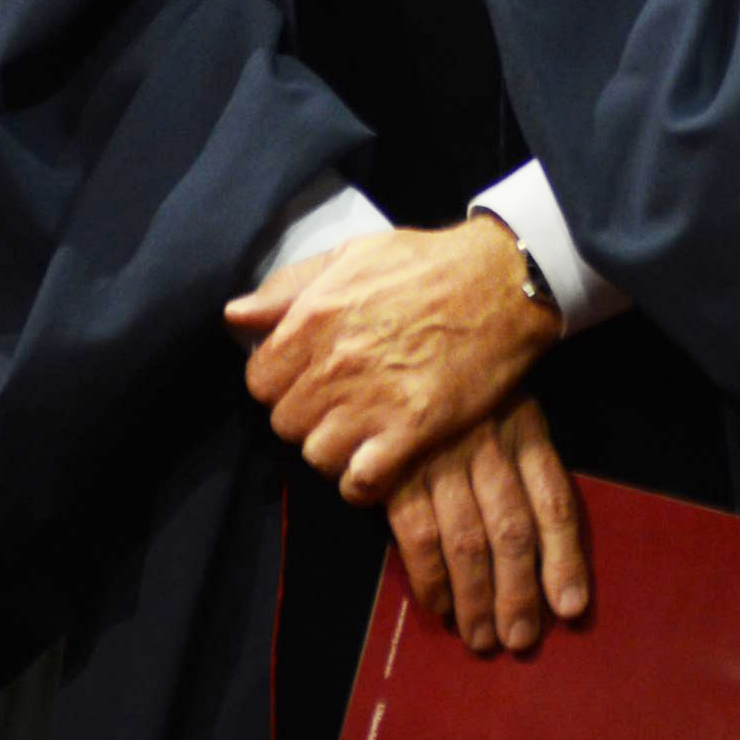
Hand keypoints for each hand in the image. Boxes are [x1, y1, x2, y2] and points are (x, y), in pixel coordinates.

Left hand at [226, 219, 558, 496]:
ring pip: (317, 456)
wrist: (504, 283)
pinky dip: (363, 483)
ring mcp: (371, 402)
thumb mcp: (352, 256)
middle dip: (307, 418)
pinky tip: (378, 464)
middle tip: (338, 406)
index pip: (258, 382)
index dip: (279, 385)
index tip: (303, 381)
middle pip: (286, 423)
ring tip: (360, 433)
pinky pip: (360, 483)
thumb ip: (290, 288)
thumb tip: (235, 315)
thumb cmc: (427, 265)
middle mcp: (333, 365)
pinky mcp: (412, 432)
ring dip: (335, 450)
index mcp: (312, 320)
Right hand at [384, 400, 589, 656]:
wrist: (391, 338)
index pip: (554, 503)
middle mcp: (488, 445)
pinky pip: (417, 535)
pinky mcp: (395, 469)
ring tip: (482, 638)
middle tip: (520, 640)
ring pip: (468, 543)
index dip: (565, 560)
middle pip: (513, 533)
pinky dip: (429, 578)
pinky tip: (439, 606)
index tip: (570, 607)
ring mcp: (440, 458)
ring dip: (475, 599)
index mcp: (525, 428)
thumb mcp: (505, 400)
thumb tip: (550, 542)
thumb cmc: (457, 384)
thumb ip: (524, 459)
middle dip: (518, 594)